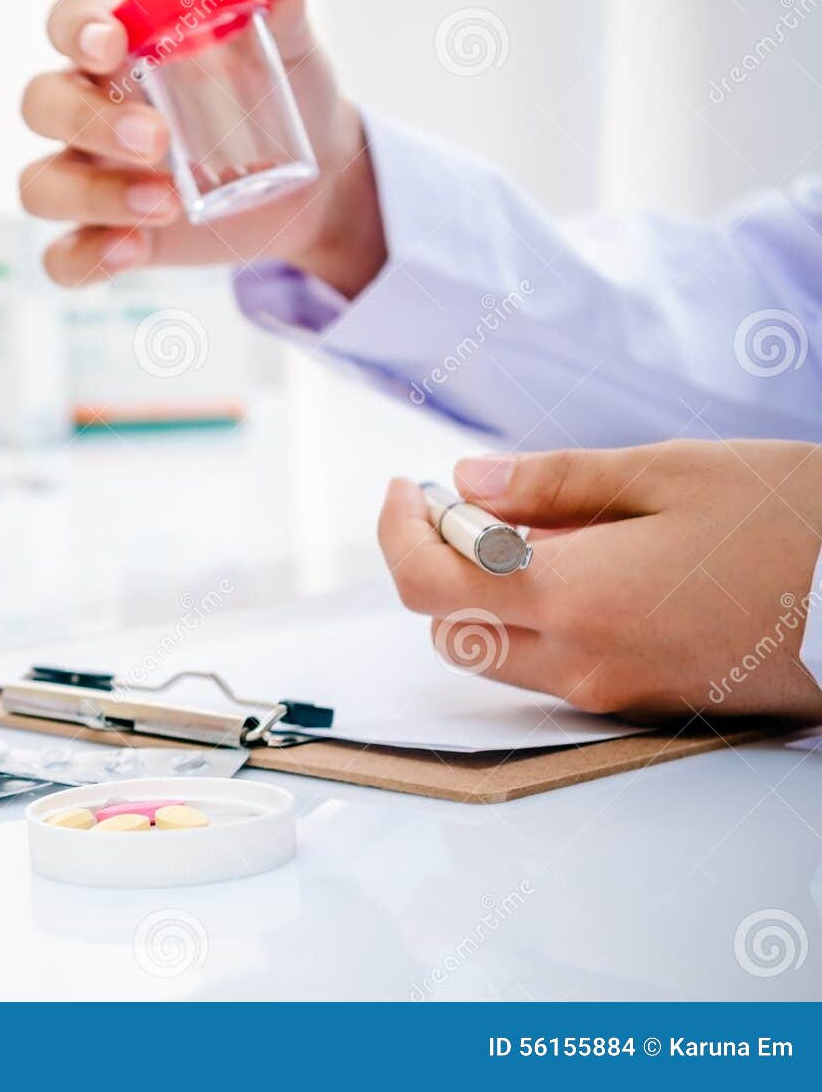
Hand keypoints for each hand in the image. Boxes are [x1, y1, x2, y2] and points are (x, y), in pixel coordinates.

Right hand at [19, 0, 384, 294]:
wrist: (312, 182)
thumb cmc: (284, 99)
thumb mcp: (291, 52)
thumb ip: (282, 9)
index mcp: (121, 48)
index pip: (69, 24)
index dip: (77, 31)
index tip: (113, 47)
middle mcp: (90, 109)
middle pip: (43, 105)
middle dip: (90, 122)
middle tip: (158, 140)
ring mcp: (92, 177)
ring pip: (41, 185)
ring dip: (94, 196)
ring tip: (167, 204)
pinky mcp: (107, 237)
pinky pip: (62, 258)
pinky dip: (86, 259)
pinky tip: (132, 251)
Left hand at [378, 440, 821, 720]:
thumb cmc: (791, 518)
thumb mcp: (667, 471)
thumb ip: (551, 482)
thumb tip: (465, 482)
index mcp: (576, 597)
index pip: (428, 585)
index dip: (397, 533)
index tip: (405, 488)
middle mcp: (582, 663)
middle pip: (452, 628)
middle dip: (446, 565)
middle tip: (479, 503)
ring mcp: (615, 696)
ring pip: (499, 656)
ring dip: (493, 598)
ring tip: (554, 531)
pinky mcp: (647, 709)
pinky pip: (557, 671)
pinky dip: (545, 623)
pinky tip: (598, 569)